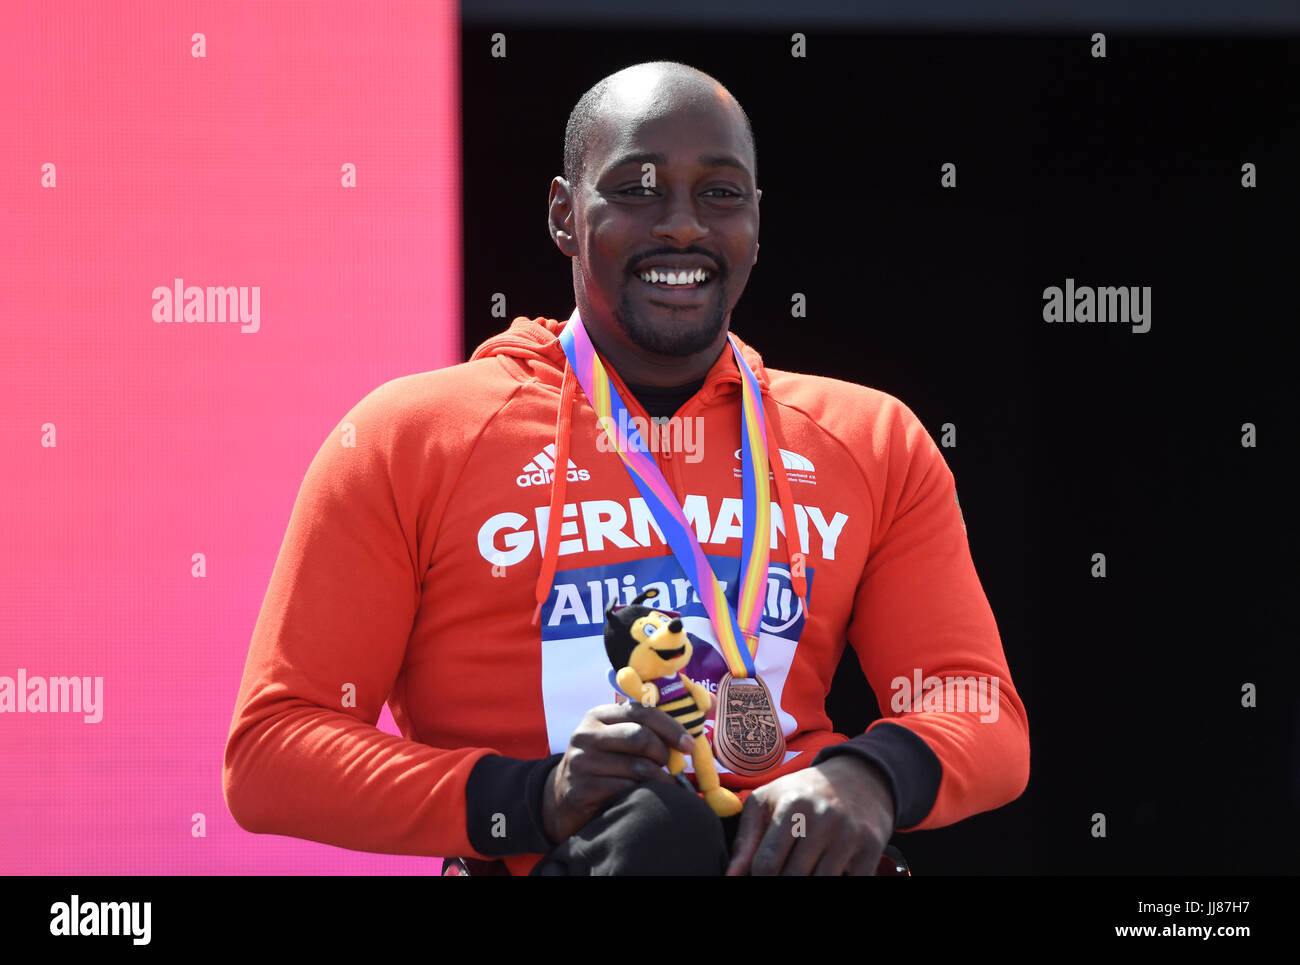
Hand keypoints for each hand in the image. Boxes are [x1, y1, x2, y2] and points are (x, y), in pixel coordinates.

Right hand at [542, 702, 695, 844]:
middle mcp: (587, 734)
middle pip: (640, 736)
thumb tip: (699, 717)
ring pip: (637, 766)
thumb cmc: (602, 766)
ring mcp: (581, 761)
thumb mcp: (616, 740)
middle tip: (672, 768)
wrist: (562, 800)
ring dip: (661, 779)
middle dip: (664, 753)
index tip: (688, 745)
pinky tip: (648, 798)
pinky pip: (625, 789)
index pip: (641, 711)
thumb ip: (644, 728)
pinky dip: (645, 794)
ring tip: (668, 786)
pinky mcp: (581, 788)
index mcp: (599, 716)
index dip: (670, 726)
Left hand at [725, 755, 895, 875]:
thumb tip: (731, 877)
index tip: (760, 876)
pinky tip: (827, 869)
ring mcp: (850, 836)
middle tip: (783, 870)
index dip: (758, 879)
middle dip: (782, 881)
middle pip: (792, 878)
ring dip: (808, 882)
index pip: (766, 864)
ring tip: (803, 868)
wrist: (859, 778)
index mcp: (793, 807)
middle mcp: (823, 820)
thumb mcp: (768, 802)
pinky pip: (850, 883)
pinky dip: (835, 880)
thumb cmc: (803, 793)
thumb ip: (746, 841)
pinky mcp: (872, 849)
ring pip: (820, 884)